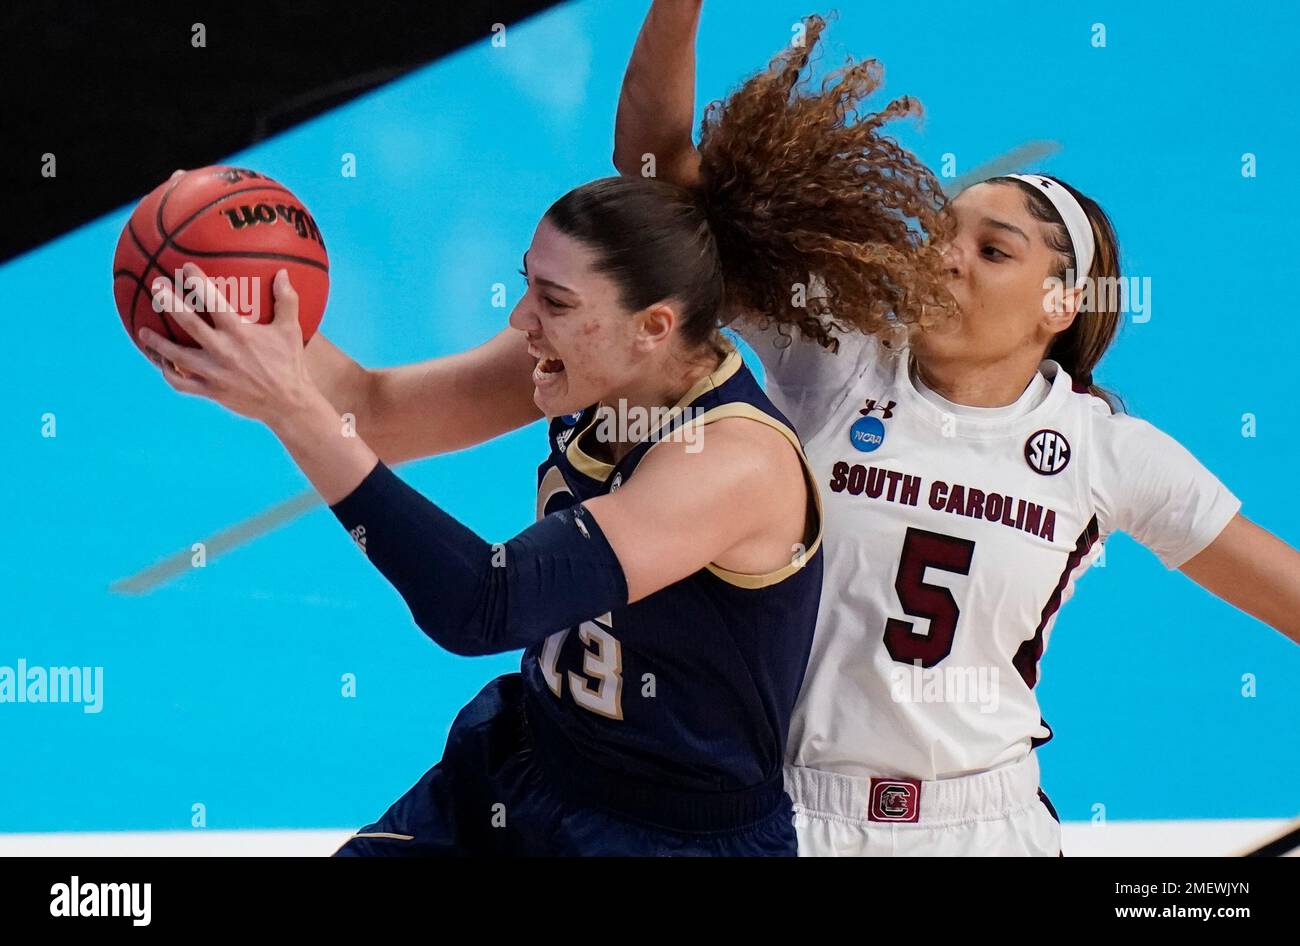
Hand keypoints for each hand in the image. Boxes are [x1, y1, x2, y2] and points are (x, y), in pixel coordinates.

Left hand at [139, 262, 315, 426]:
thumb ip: (286, 300)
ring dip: (158, 343)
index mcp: (240, 334)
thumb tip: (282, 273)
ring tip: (143, 331)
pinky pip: (181, 383)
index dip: (197, 282)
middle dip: (169, 303)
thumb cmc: (290, 363)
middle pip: (188, 323)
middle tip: (156, 288)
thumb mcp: (291, 330)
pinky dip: (168, 373)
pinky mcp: (211, 391)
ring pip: (177, 356)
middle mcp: (223, 352)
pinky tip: (162, 363)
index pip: (213, 302)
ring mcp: (214, 373)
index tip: (185, 267)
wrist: (289, 404)